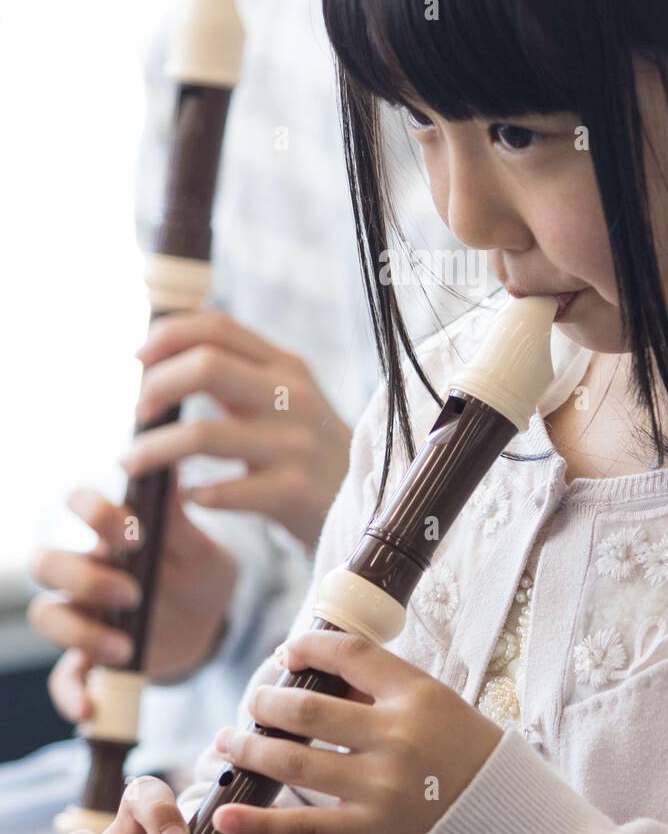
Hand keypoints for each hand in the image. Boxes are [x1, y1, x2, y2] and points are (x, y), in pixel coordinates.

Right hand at [29, 479, 237, 719]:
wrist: (209, 626)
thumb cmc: (200, 575)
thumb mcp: (201, 551)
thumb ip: (181, 522)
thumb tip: (171, 469)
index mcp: (113, 533)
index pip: (78, 503)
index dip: (92, 512)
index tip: (134, 534)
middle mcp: (86, 569)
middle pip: (44, 563)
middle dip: (83, 577)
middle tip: (133, 594)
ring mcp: (84, 614)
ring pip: (46, 615)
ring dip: (80, 632)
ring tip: (127, 648)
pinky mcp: (89, 658)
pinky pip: (62, 677)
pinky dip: (70, 695)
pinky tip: (90, 709)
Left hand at [120, 311, 352, 550]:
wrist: (370, 507)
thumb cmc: (310, 452)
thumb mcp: (287, 399)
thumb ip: (239, 373)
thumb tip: (167, 352)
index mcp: (286, 367)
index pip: (219, 327)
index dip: (169, 335)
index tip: (138, 358)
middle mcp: (294, 397)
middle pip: (207, 367)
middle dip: (157, 385)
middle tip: (138, 412)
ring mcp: (294, 445)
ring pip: (202, 435)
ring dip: (153, 449)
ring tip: (131, 463)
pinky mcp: (292, 491)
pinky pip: (223, 491)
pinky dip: (194, 494)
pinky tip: (188, 497)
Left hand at [209, 630, 503, 833]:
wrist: (501, 817)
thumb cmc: (465, 750)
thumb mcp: (434, 701)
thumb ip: (380, 687)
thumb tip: (317, 672)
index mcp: (417, 694)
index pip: (350, 654)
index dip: (309, 646)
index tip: (287, 651)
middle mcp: (396, 736)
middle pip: (309, 707)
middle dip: (267, 700)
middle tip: (252, 700)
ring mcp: (381, 786)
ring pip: (295, 760)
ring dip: (250, 747)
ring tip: (227, 740)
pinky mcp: (369, 831)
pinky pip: (303, 826)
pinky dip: (257, 821)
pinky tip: (224, 813)